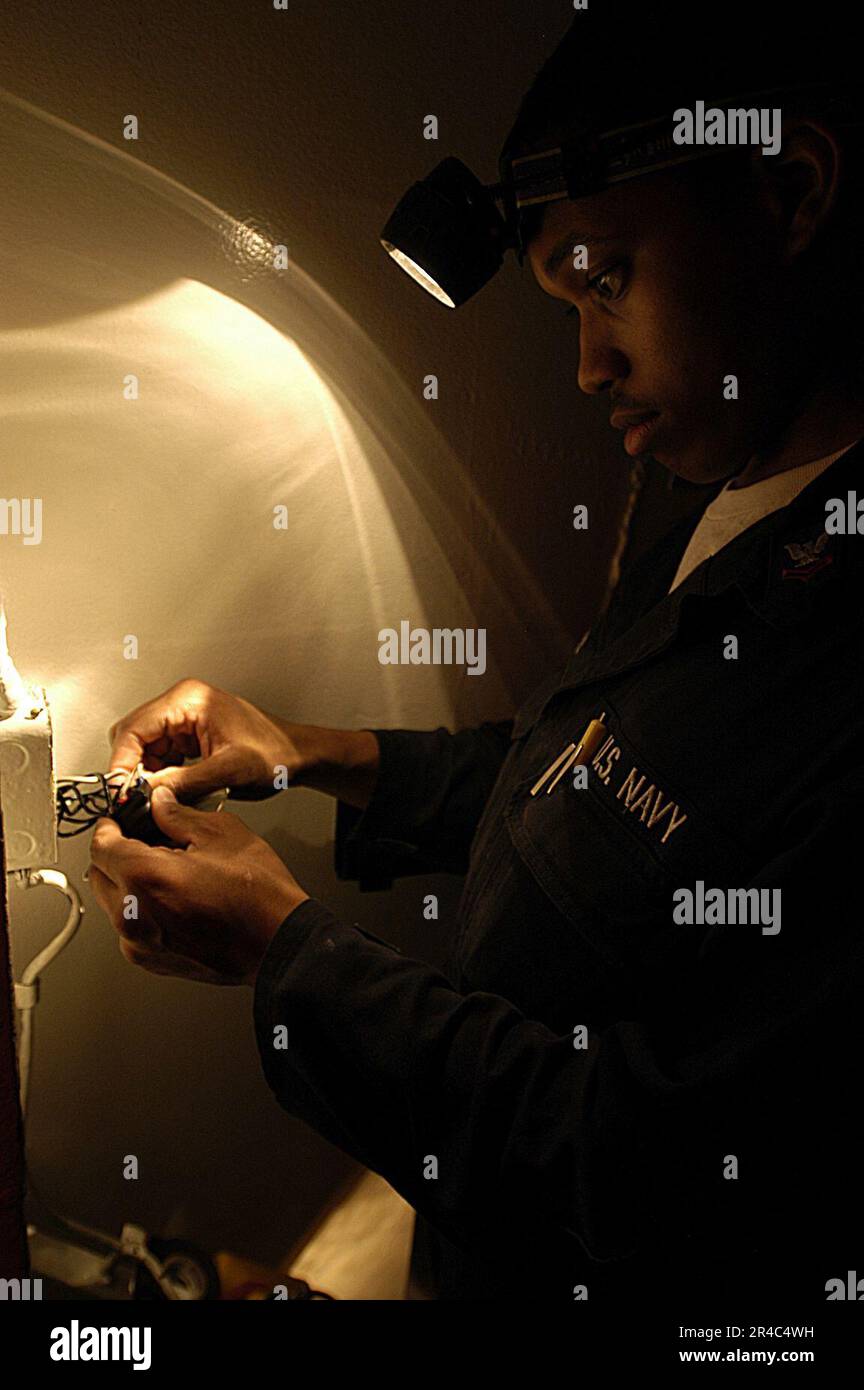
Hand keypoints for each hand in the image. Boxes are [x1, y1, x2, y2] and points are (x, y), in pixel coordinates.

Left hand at [89, 786, 308, 985]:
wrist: (279, 944)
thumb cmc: (259, 896)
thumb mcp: (220, 833)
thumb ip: (177, 815)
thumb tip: (160, 804)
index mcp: (143, 878)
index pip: (100, 845)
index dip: (110, 826)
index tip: (121, 820)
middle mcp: (132, 916)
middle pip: (99, 874)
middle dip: (117, 854)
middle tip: (146, 841)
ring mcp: (139, 943)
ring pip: (113, 901)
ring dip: (128, 882)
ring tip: (168, 870)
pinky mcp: (150, 960)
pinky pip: (130, 926)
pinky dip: (142, 908)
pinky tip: (175, 896)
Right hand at [107, 677, 301, 802]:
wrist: (297, 756)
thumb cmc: (274, 754)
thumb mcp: (227, 772)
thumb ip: (183, 782)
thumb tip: (146, 793)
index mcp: (188, 700)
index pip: (134, 728)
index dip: (121, 762)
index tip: (118, 790)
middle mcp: (182, 704)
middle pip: (133, 736)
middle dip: (131, 769)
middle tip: (135, 799)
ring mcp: (184, 719)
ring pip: (144, 748)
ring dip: (146, 775)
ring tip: (156, 799)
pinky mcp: (189, 736)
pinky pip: (160, 756)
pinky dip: (159, 776)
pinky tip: (170, 792)